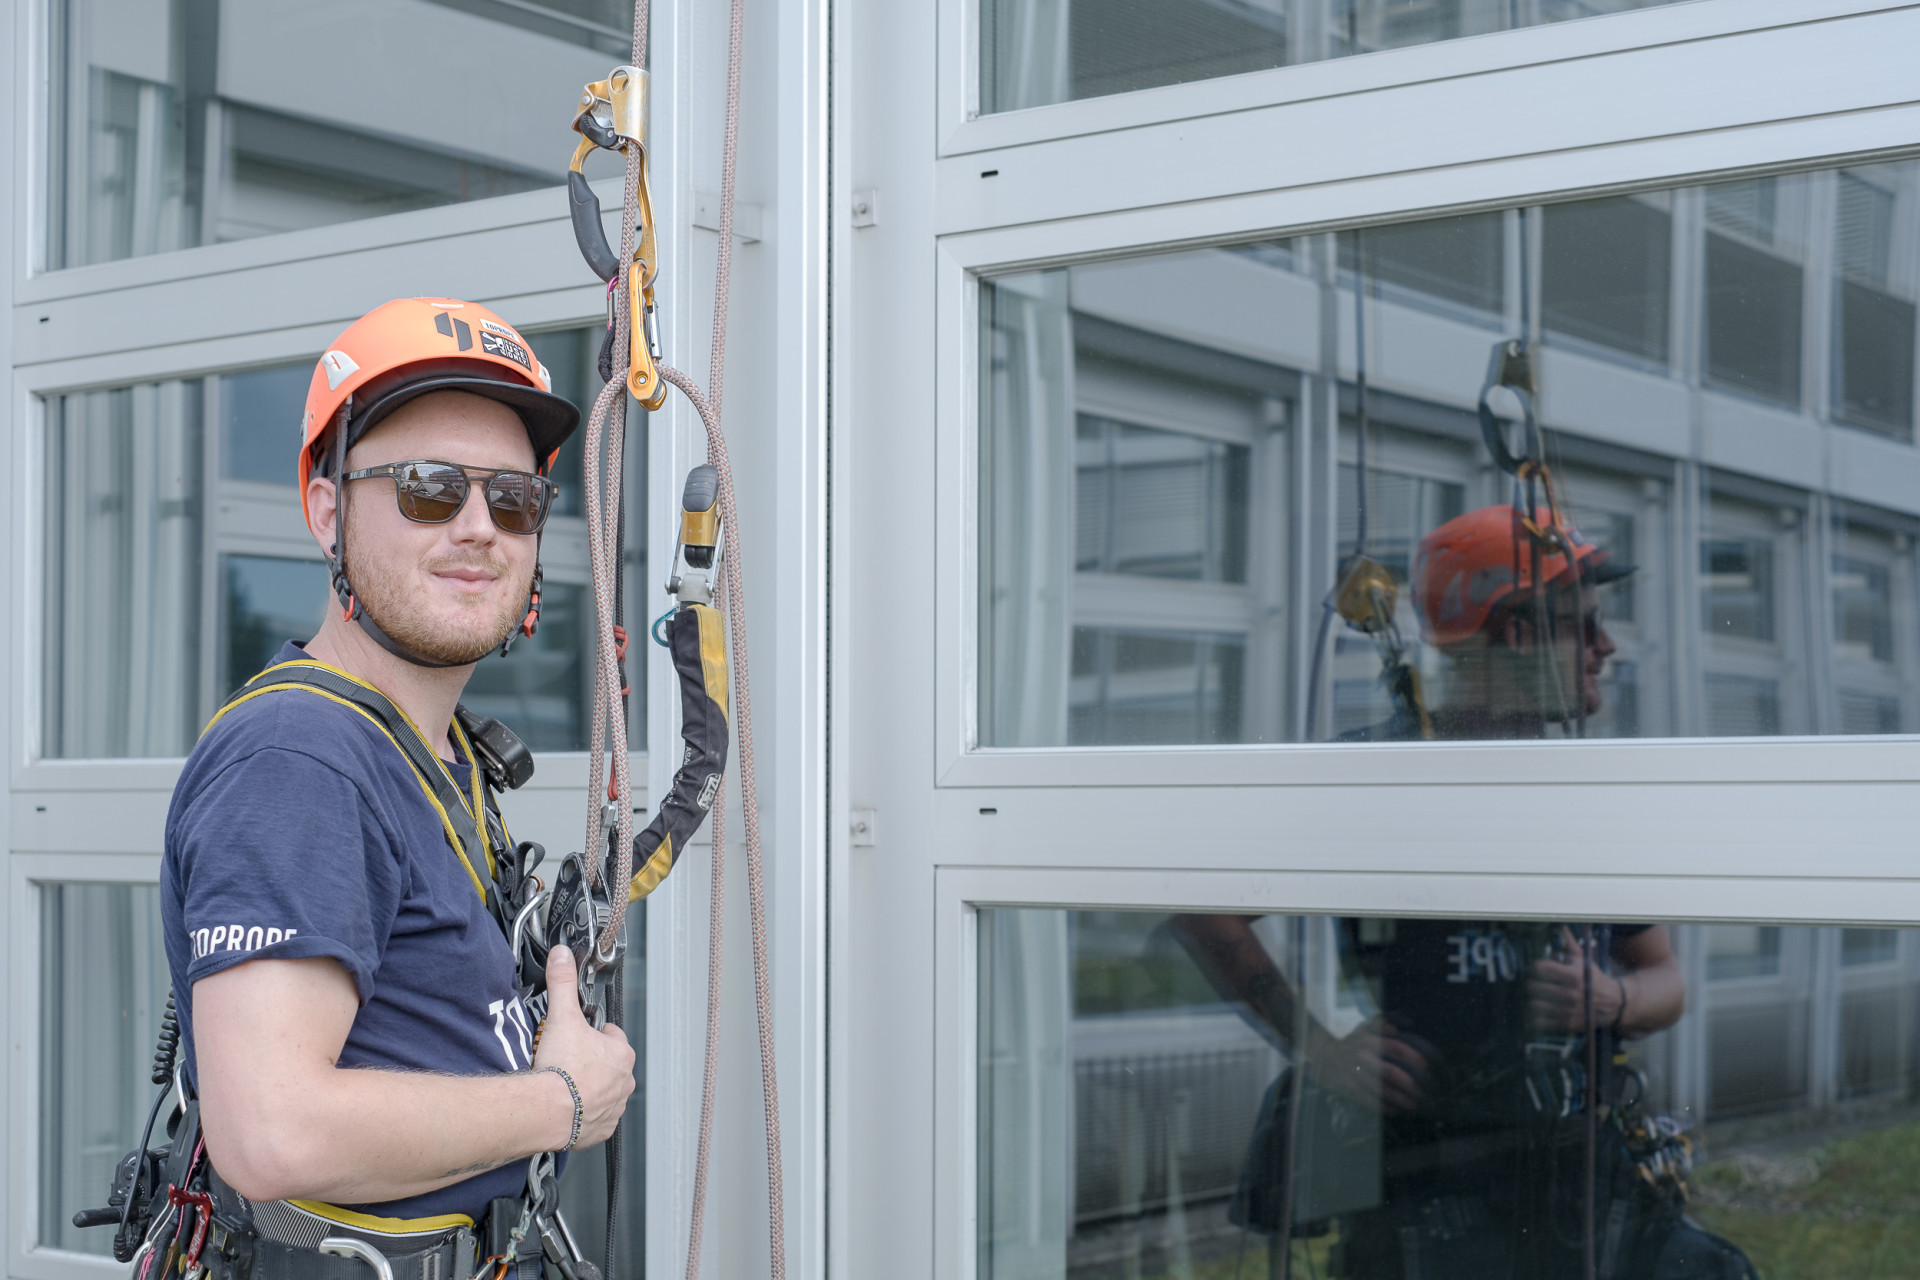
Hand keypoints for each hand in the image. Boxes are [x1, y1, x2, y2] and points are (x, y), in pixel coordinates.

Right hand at [532, 946, 635, 1149]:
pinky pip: (595, 1119)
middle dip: (590, 1062)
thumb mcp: (562, 1016)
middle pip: (608, 1065)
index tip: (578, 1036)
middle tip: (567, 1061)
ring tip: (564, 1084)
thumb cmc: (560, 1068)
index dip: (593, 1033)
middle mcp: (624, 1082)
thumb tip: (562, 956)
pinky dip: (582, 1114)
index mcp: (621, 1054)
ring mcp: (614, 1108)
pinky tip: (566, 1107)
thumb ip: (562, 982)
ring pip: (603, 1092)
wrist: (547, 1110)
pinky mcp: (600, 1130)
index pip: (611, 1035)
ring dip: (587, 1088)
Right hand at [1307, 1017, 1431, 1114]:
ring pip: (1381, 1089)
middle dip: (1409, 1083)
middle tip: (1422, 1090)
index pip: (1395, 1048)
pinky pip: (1369, 1101)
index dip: (1412, 1057)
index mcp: (1368, 1041)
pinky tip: (1395, 1111)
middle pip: (1390, 1072)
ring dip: (1400, 1099)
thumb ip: (1380, 1025)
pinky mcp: (1348, 1088)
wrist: (1320, 1054)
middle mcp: (1362, 1057)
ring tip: (1413, 1104)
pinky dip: (1384, 1107)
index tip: (1425, 1066)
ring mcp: (1354, 1074)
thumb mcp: (1361, 1028)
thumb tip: (1398, 1029)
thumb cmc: (1347, 1041)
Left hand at [1528, 927, 1625, 1033]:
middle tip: (1532, 984)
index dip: (1537, 967)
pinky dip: (1536, 1018)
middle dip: (1532, 984)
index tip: (1538, 969)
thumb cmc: (1594, 979)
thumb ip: (1571, 945)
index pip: (1541, 968)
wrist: (1615, 1004)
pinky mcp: (1569, 1024)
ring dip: (1532, 1000)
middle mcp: (1571, 993)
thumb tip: (1562, 927)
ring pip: (1536, 1005)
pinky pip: (1544, 1023)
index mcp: (1573, 975)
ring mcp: (1569, 1010)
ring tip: (1534, 998)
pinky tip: (1537, 1013)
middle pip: (1535, 987)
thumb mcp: (1585, 961)